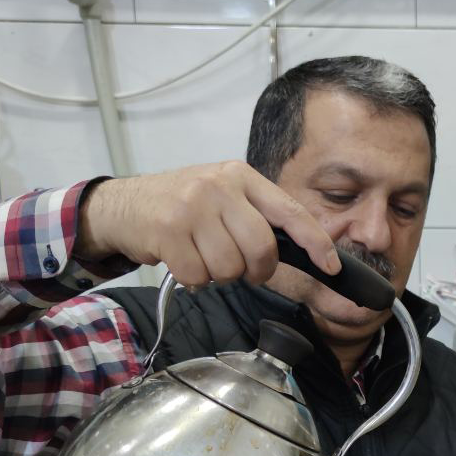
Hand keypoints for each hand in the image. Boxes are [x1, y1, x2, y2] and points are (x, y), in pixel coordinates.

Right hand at [76, 161, 340, 287]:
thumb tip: (302, 252)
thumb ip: (257, 216)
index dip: (316, 242)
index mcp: (241, 176)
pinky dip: (194, 280)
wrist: (122, 205)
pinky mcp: (167, 230)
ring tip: (203, 258)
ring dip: (219, 275)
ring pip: (229, 266)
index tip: (332, 266)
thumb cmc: (181, 206)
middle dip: (256, 270)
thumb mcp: (223, 196)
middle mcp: (219, 186)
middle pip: (261, 247)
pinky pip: (198, 276)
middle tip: (242, 269)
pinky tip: (183, 262)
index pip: (290, 211)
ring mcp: (192, 206)